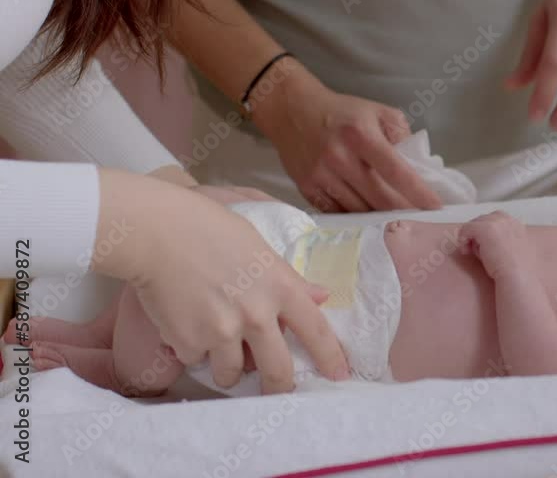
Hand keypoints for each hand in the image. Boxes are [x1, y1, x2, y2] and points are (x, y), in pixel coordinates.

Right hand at [100, 174, 352, 393]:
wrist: (156, 231)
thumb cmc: (208, 227)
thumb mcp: (259, 245)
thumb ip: (289, 277)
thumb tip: (320, 296)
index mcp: (281, 286)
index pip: (316, 331)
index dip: (330, 357)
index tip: (338, 375)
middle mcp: (257, 314)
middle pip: (278, 370)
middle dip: (278, 387)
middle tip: (275, 390)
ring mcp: (222, 331)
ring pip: (232, 373)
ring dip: (226, 368)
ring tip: (215, 346)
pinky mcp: (189, 341)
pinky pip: (195, 359)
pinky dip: (191, 349)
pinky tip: (183, 322)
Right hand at [253, 60, 441, 212]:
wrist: (292, 110)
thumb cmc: (343, 113)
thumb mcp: (378, 112)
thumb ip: (402, 136)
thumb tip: (419, 168)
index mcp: (361, 135)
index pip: (397, 172)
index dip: (419, 194)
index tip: (437, 209)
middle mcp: (339, 157)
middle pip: (380, 198)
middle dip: (405, 213)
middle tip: (423, 223)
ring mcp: (321, 176)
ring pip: (360, 211)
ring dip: (382, 219)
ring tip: (400, 222)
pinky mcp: (308, 189)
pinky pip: (340, 213)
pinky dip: (357, 218)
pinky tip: (371, 220)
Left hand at [459, 211, 532, 279]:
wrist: (516, 277)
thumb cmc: (514, 271)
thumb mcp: (511, 251)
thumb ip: (501, 242)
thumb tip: (479, 241)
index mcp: (516, 225)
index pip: (495, 221)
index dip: (486, 233)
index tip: (483, 246)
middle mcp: (507, 219)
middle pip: (483, 220)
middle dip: (477, 233)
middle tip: (473, 250)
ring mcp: (496, 222)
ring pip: (475, 224)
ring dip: (471, 237)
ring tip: (471, 252)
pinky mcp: (485, 228)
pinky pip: (466, 228)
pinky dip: (463, 238)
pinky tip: (465, 250)